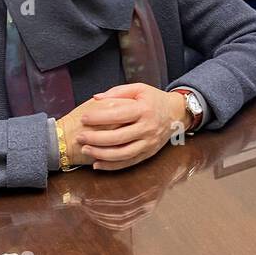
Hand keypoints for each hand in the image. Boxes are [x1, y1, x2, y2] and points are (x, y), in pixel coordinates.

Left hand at [61, 85, 190, 171]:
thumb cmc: (153, 99)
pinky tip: (97, 164)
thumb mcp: (139, 89)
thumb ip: (117, 92)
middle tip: (79, 137)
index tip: (83, 118)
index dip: (98, 118)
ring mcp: (149, 143)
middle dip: (96, 139)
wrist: (176, 113)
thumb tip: (96, 98)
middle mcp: (148, 128)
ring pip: (123, 153)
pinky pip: (129, 162)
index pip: (118, 115)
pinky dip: (112, 166)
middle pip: (118, 137)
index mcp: (144, 110)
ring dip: (102, 154)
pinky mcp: (148, 153)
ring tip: (85, 150)